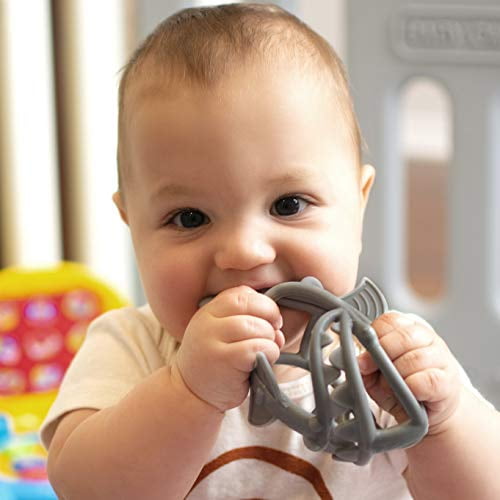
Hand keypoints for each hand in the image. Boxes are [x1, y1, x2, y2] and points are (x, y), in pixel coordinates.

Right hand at [174, 286, 283, 411]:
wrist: (190, 394)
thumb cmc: (216, 362)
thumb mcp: (223, 335)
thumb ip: (248, 322)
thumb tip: (278, 327)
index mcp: (209, 311)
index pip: (242, 293)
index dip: (263, 303)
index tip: (270, 319)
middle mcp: (208, 322)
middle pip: (250, 306)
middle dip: (270, 318)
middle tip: (272, 335)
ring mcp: (213, 340)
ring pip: (256, 326)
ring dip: (270, 339)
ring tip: (264, 351)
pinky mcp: (223, 360)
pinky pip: (257, 347)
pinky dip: (269, 352)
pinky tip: (262, 362)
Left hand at [357, 312, 461, 434]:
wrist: (425, 412)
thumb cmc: (398, 387)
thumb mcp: (375, 375)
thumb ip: (365, 365)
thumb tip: (358, 362)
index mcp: (405, 329)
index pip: (389, 321)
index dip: (373, 337)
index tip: (364, 357)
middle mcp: (425, 338)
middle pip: (403, 336)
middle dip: (385, 355)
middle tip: (375, 372)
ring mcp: (440, 357)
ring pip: (416, 358)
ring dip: (399, 375)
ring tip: (392, 387)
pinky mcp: (449, 381)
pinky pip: (429, 380)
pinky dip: (414, 387)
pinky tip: (410, 392)